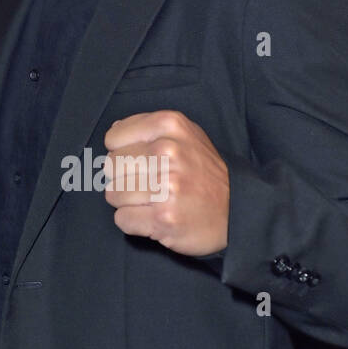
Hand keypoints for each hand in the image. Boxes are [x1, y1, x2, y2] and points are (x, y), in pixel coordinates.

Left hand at [102, 110, 229, 256]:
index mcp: (170, 126)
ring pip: (113, 194)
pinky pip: (122, 219)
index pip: (113, 138)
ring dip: (128, 202)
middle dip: (124, 178)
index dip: (123, 152)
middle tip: (148, 185)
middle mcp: (167, 151)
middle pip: (110, 167)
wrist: (237, 210)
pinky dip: (134, 222)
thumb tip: (114, 132)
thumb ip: (150, 128)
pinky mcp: (163, 217)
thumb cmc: (205, 174)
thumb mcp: (187, 135)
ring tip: (153, 201)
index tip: (141, 162)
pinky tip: (155, 217)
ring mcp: (165, 186)